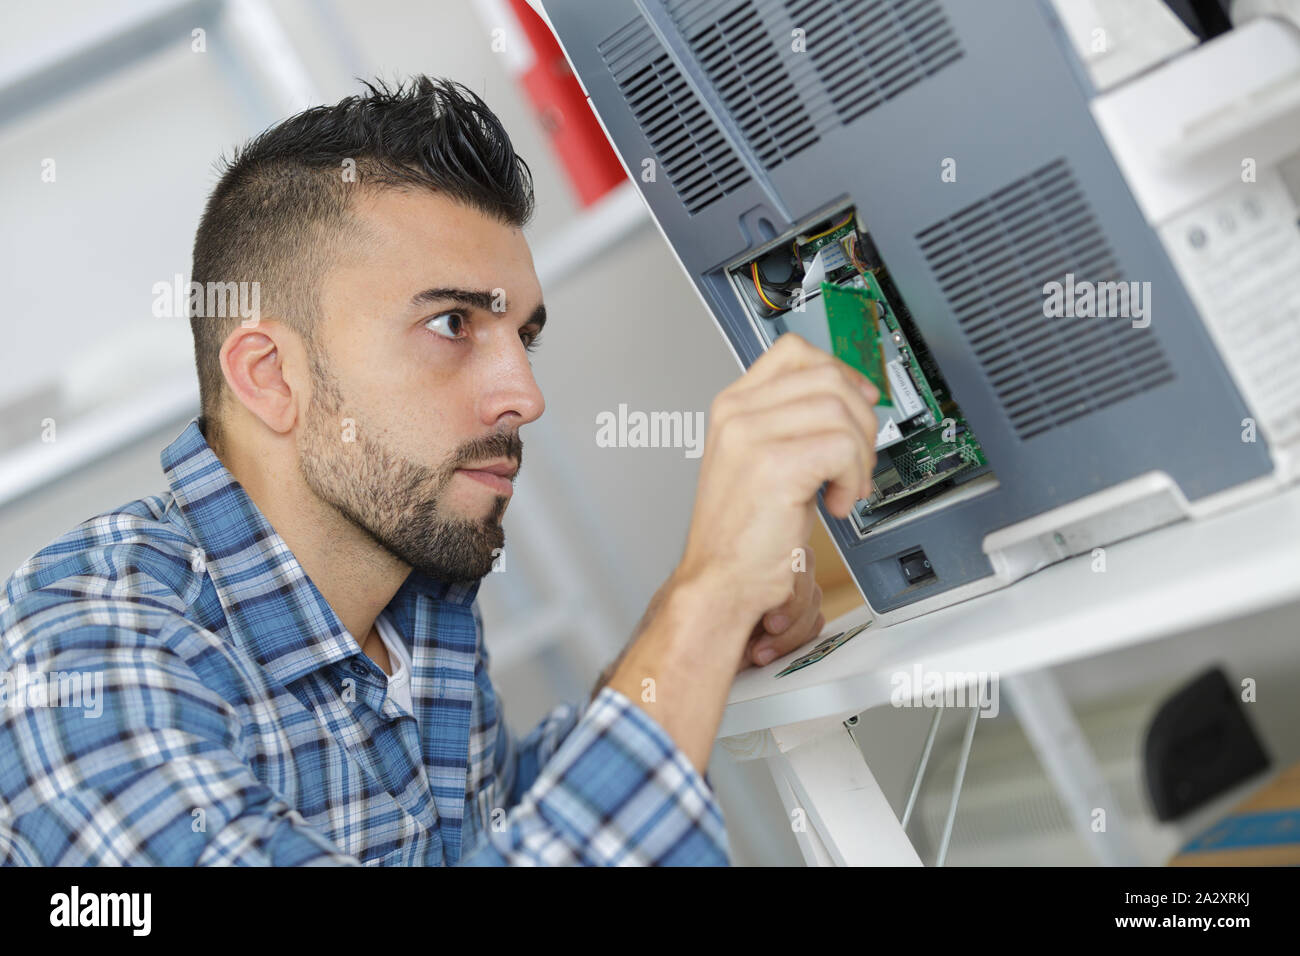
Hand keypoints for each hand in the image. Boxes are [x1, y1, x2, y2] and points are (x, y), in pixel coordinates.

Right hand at [675, 332, 878, 655]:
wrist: (719, 581)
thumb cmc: (741, 533)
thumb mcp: (758, 461)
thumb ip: (790, 425)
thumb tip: (849, 402)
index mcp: (732, 407)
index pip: (794, 353)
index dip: (839, 371)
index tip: (858, 401)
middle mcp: (737, 414)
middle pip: (827, 377)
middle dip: (860, 420)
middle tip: (854, 461)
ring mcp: (751, 437)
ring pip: (841, 411)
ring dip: (860, 455)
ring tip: (844, 488)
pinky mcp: (774, 466)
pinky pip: (842, 447)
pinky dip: (852, 478)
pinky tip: (835, 503)